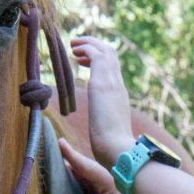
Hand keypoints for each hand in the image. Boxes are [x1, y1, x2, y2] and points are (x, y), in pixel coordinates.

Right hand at [56, 138, 138, 193]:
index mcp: (107, 183)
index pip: (86, 167)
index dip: (72, 155)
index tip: (60, 142)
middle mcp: (101, 179)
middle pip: (80, 165)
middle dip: (65, 156)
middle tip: (49, 144)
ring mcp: (94, 183)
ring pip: (75, 171)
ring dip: (62, 166)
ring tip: (47, 155)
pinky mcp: (88, 189)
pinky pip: (73, 179)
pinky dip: (63, 177)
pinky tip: (52, 170)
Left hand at [70, 36, 136, 167]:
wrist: (118, 150)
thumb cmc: (112, 148)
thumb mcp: (109, 130)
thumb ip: (106, 123)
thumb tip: (103, 128)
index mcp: (120, 95)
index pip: (112, 69)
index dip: (98, 60)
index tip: (83, 61)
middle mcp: (118, 85)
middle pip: (111, 54)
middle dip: (94, 46)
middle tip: (77, 46)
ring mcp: (112, 83)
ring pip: (105, 50)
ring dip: (88, 44)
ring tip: (73, 44)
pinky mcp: (102, 83)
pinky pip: (95, 55)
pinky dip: (85, 48)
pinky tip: (74, 52)